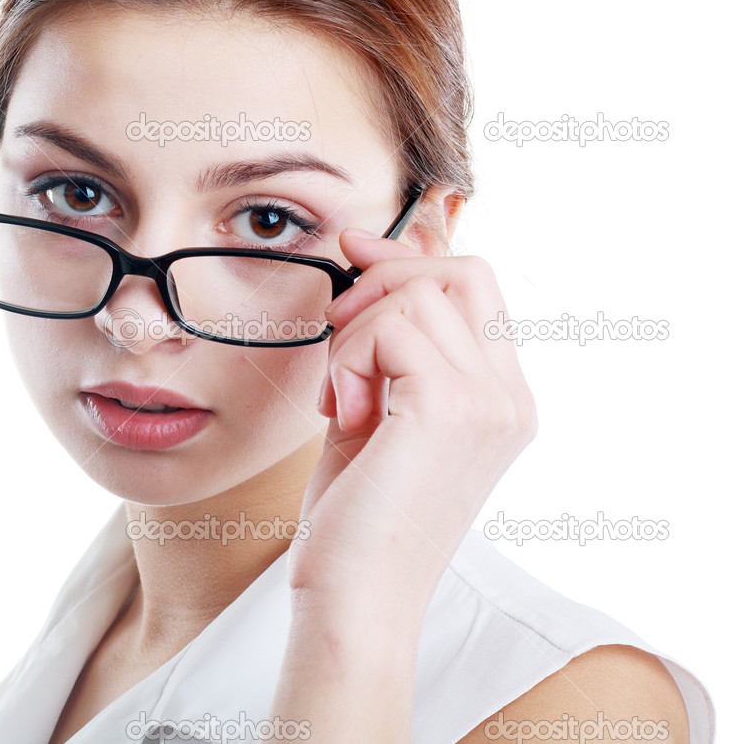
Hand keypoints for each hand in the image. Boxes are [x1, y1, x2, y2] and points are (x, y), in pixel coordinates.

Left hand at [286, 227, 537, 616]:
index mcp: (502, 401)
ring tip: (342, 397)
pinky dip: (350, 358)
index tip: (354, 252)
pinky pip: (392, 328)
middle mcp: (511, 398)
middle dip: (386, 278)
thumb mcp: (377, 413)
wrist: (355, 598)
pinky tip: (343, 411)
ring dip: (356, 335)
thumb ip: (386, 347)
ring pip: (418, 296)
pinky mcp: (452, 408)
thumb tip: (367, 267)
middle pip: (463, 272)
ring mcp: (491, 403)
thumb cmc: (359, 517)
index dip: (410, 260)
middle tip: (338, 328)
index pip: (476, 289)